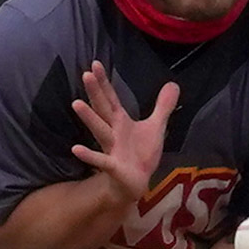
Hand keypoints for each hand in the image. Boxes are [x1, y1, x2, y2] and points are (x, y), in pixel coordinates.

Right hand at [71, 61, 179, 201]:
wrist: (135, 184)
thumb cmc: (141, 155)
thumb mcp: (156, 127)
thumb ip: (163, 106)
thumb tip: (173, 83)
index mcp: (121, 121)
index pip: (111, 98)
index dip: (104, 82)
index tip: (95, 64)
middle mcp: (113, 132)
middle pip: (103, 109)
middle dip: (95, 92)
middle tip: (85, 74)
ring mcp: (111, 149)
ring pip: (100, 131)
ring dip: (89, 118)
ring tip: (76, 103)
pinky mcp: (114, 167)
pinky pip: (101, 160)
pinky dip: (90, 156)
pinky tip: (75, 149)